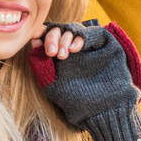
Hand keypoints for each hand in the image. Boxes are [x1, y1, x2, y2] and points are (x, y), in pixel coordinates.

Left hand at [27, 22, 140, 140]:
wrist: (104, 111)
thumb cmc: (76, 102)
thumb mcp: (52, 85)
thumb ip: (41, 65)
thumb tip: (34, 42)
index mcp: (60, 56)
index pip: (49, 36)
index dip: (42, 33)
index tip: (36, 38)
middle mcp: (74, 49)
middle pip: (60, 31)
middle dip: (53, 38)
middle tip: (51, 53)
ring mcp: (90, 47)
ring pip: (74, 30)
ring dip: (65, 38)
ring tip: (63, 55)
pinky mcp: (106, 45)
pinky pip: (93, 33)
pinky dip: (82, 38)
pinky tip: (76, 50)